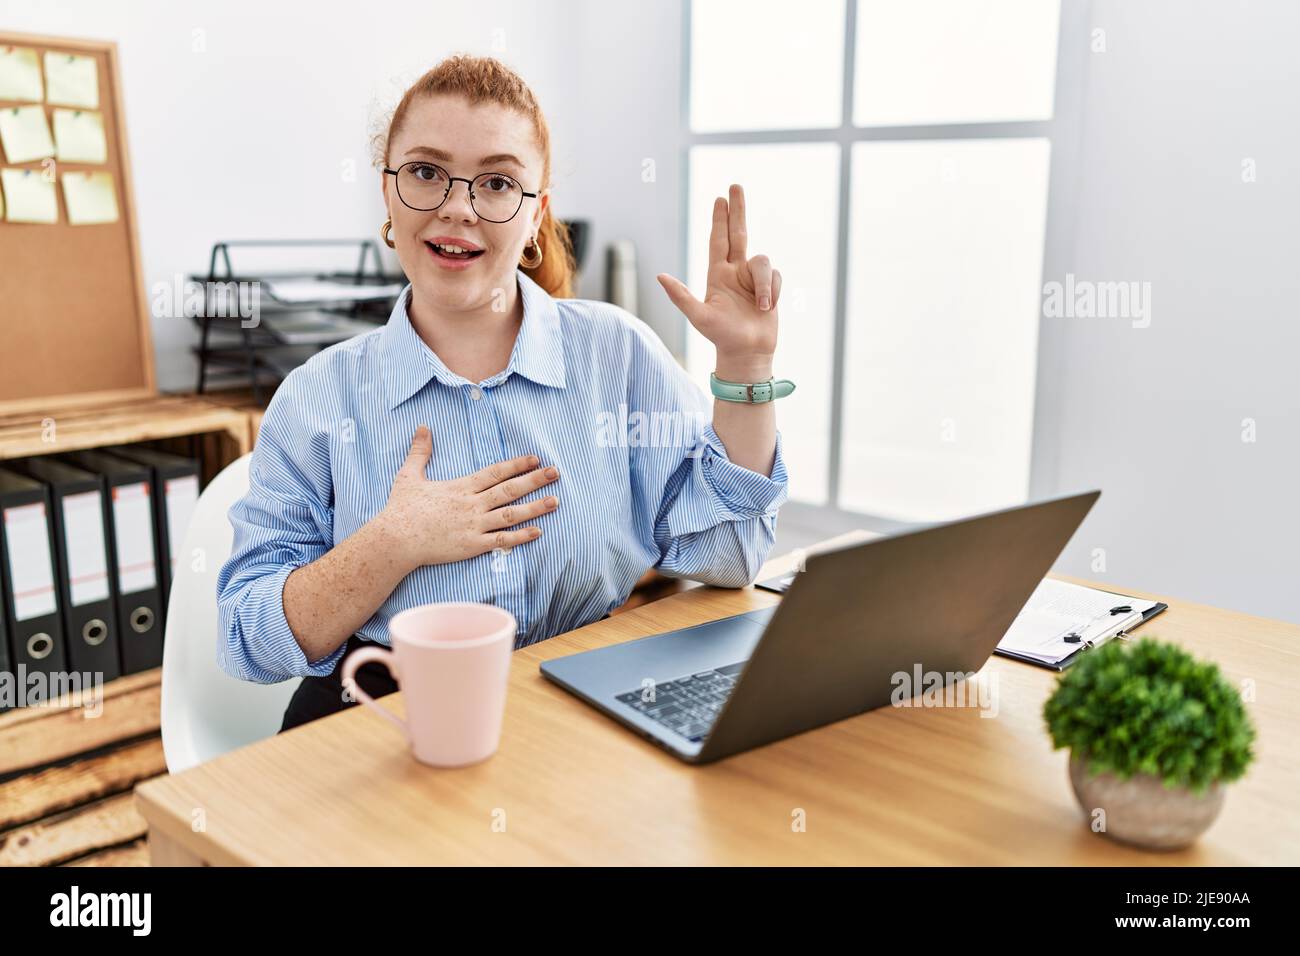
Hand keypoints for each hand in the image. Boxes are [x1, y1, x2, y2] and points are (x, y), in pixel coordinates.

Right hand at [377, 426, 559, 570]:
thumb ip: (420, 451)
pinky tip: (538, 532)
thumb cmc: (401, 509)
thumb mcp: (408, 475)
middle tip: (556, 473)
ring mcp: (473, 525)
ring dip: (535, 508)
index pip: (495, 472)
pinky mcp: (472, 546)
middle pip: (509, 490)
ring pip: (510, 514)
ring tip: (555, 501)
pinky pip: (501, 541)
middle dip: (534, 480)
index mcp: (460, 487)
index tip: (535, 459)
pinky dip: (520, 537)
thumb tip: (422, 427)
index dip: (516, 465)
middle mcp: (471, 504)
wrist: (395, 540)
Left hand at [656, 183, 780, 376]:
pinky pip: (775, 277)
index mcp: (717, 275)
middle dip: (737, 209)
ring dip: (763, 285)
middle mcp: (735, 272)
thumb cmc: (721, 337)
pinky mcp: (769, 287)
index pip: (718, 240)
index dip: (719, 219)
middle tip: (735, 185)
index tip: (720, 198)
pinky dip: (772, 292)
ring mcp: (753, 279)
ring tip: (761, 307)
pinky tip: (767, 308)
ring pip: (762, 262)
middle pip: (738, 233)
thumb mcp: (698, 317)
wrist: (747, 353)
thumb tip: (659, 276)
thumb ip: (680, 296)